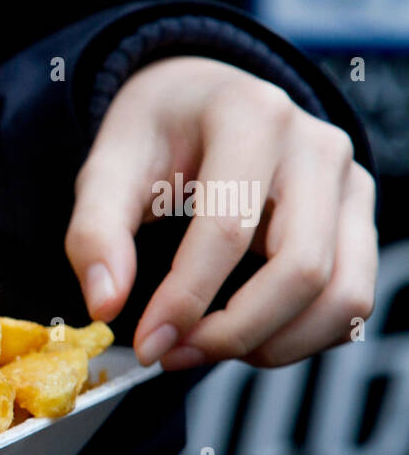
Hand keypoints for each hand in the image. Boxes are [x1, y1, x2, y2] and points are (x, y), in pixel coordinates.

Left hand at [67, 55, 376, 368]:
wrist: (199, 101)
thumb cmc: (155, 133)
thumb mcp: (107, 167)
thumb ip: (96, 233)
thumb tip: (105, 305)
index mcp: (251, 118)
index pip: (228, 230)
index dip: (186, 300)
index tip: (147, 344)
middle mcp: (316, 147)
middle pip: (300, 269)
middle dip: (233, 332)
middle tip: (173, 354)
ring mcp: (349, 184)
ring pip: (342, 294)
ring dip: (273, 344)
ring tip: (206, 348)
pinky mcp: (358, 220)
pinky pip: (352, 301)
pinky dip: (301, 337)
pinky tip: (244, 335)